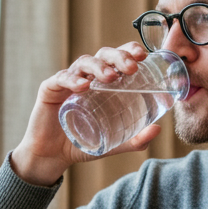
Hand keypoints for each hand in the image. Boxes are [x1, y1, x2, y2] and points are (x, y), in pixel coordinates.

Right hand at [9, 42, 161, 185]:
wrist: (53, 157)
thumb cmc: (82, 143)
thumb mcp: (113, 143)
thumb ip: (134, 139)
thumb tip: (157, 130)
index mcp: (102, 82)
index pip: (117, 58)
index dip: (129, 51)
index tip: (143, 55)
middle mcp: (86, 76)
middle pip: (103, 55)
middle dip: (119, 57)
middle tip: (132, 68)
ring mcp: (68, 81)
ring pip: (84, 63)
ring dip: (100, 67)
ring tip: (111, 77)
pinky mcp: (50, 89)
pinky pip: (61, 78)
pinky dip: (72, 79)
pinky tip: (83, 86)